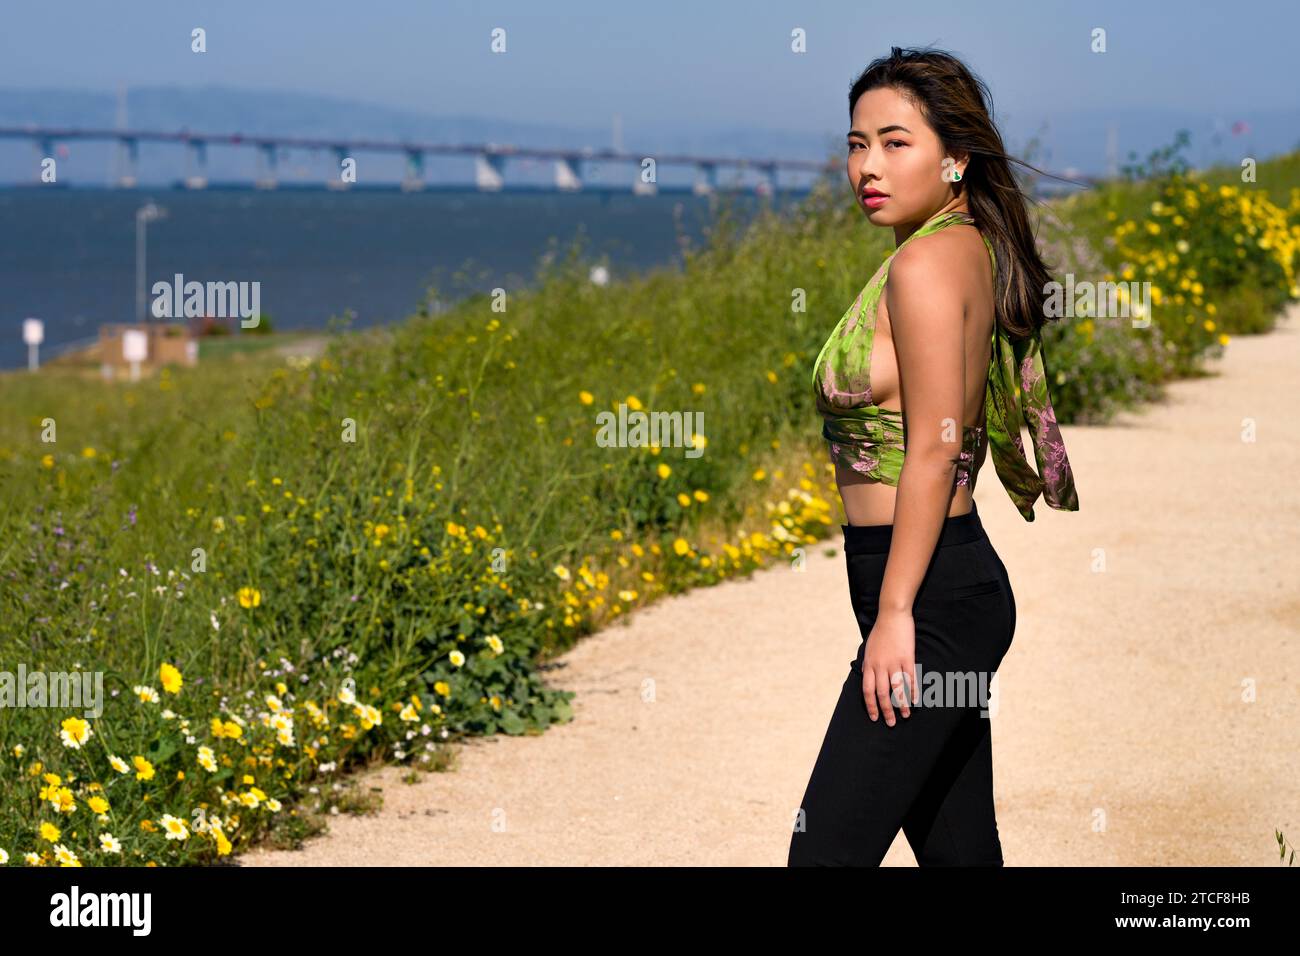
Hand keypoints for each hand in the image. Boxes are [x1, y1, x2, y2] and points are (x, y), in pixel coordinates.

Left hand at [862, 608, 916, 725]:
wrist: (892, 615)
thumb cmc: (880, 632)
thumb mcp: (869, 648)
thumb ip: (868, 664)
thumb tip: (866, 675)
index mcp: (869, 664)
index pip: (867, 690)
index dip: (871, 705)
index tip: (874, 717)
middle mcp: (880, 666)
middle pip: (882, 694)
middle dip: (886, 711)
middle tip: (891, 723)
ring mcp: (894, 662)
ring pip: (897, 689)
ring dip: (901, 705)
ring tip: (905, 716)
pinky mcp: (908, 658)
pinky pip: (910, 679)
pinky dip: (913, 692)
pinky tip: (916, 701)